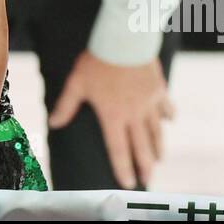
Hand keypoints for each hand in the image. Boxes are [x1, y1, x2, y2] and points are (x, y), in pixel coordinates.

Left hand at [48, 53, 173, 189]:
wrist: (124, 40)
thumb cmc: (97, 61)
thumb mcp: (77, 83)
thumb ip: (66, 105)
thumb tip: (53, 123)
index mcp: (113, 116)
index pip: (118, 149)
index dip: (123, 168)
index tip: (128, 183)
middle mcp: (134, 114)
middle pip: (141, 146)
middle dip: (145, 166)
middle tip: (148, 179)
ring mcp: (149, 103)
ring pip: (156, 131)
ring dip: (158, 147)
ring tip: (160, 159)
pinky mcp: (159, 89)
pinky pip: (166, 107)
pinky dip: (169, 115)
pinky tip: (170, 120)